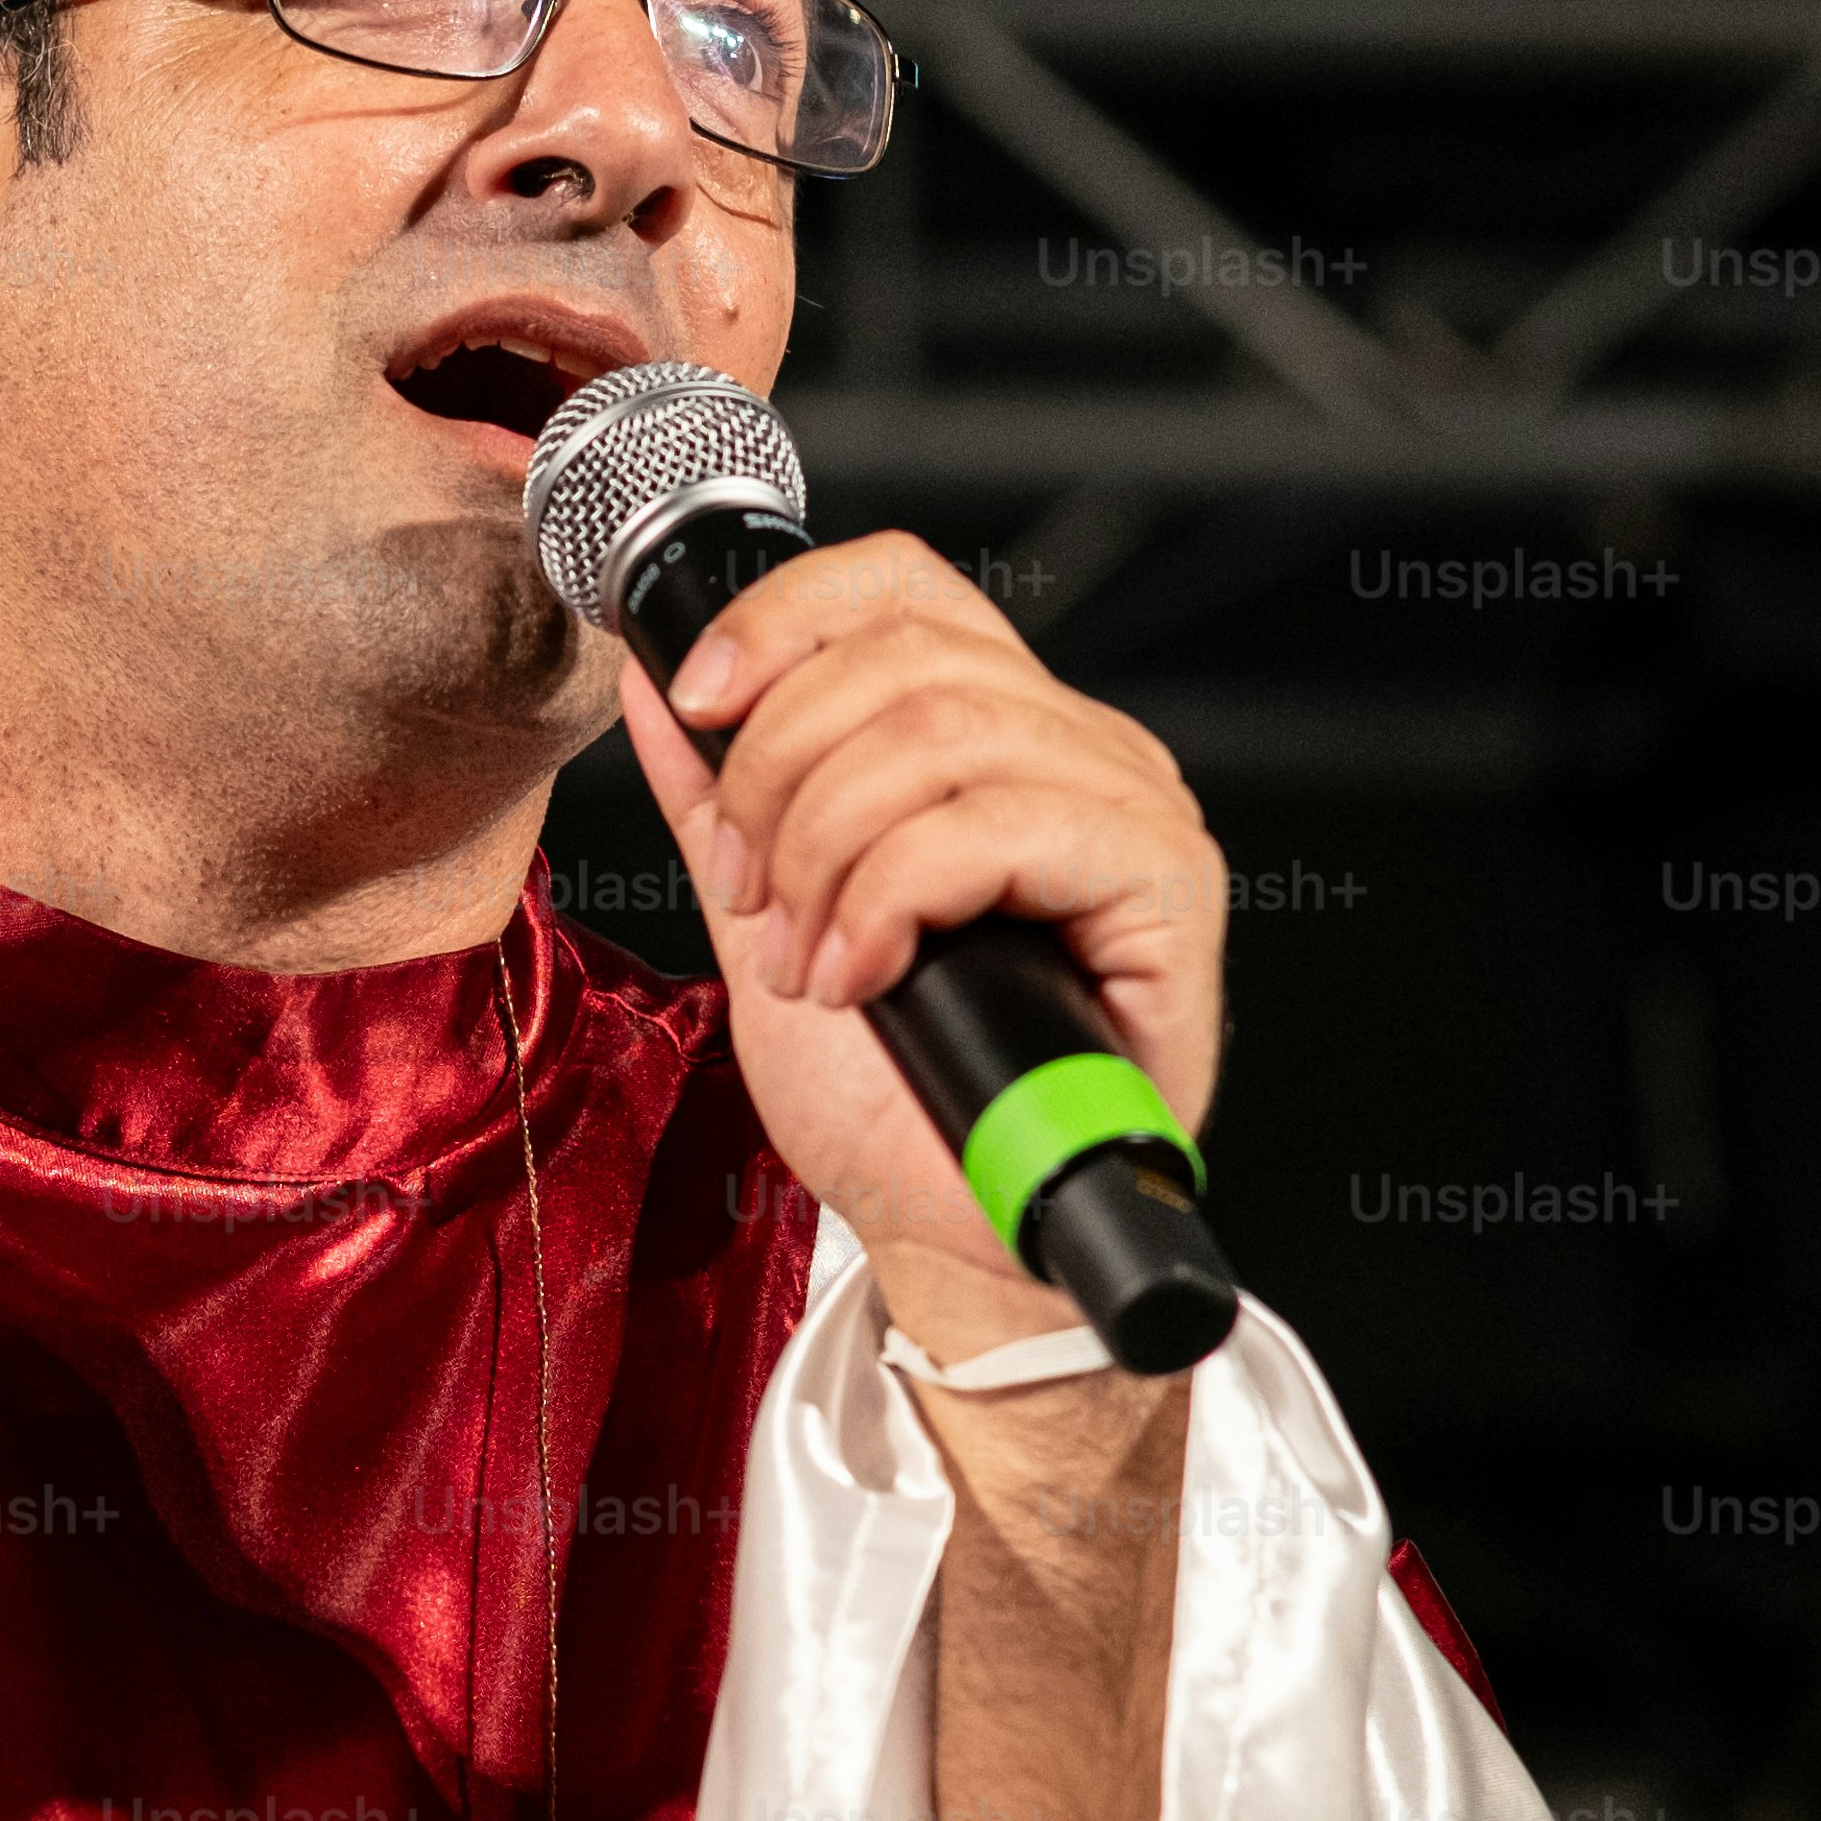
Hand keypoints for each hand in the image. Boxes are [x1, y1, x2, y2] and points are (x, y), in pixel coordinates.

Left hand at [608, 534, 1225, 1350]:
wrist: (955, 1234)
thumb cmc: (892, 1099)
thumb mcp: (767, 920)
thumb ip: (721, 801)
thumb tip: (654, 686)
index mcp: (1000, 733)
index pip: (902, 585)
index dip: (783, 618)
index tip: (697, 701)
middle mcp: (1080, 749)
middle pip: (903, 659)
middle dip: (781, 777)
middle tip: (752, 896)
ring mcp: (1133, 810)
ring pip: (942, 736)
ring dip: (828, 851)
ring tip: (806, 955)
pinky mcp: (1166, 885)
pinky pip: (999, 826)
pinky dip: (894, 897)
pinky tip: (863, 975)